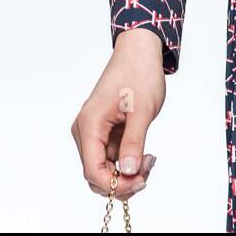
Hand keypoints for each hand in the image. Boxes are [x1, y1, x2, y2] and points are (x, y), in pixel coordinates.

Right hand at [71, 29, 165, 202]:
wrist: (139, 51)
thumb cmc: (139, 73)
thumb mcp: (142, 110)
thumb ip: (134, 142)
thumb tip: (128, 172)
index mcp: (89, 125)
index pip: (92, 170)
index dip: (115, 184)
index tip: (141, 180)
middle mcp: (85, 131)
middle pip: (96, 173)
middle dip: (122, 180)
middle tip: (149, 168)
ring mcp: (93, 131)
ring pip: (104, 167)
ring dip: (126, 172)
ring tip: (150, 158)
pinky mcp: (103, 131)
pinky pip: (110, 156)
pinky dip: (127, 161)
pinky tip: (146, 154)